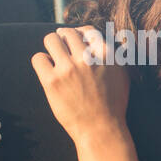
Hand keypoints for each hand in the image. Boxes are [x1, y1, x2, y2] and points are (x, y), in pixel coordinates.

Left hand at [30, 26, 130, 143]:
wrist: (101, 129)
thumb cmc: (113, 105)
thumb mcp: (122, 77)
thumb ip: (116, 56)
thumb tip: (107, 41)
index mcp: (107, 56)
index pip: (89, 31)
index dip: (81, 34)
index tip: (78, 41)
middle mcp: (88, 59)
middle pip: (67, 33)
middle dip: (64, 38)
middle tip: (62, 46)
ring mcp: (69, 69)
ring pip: (50, 40)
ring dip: (51, 46)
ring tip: (54, 56)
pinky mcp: (52, 81)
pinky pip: (38, 58)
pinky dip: (42, 62)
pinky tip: (48, 71)